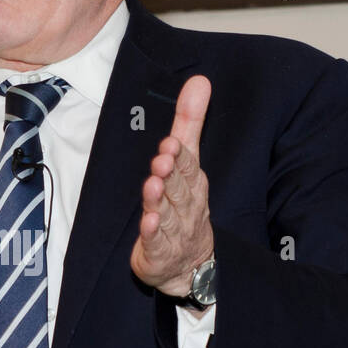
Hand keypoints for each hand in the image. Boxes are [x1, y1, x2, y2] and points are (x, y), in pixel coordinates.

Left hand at [130, 74, 213, 296]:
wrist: (189, 266)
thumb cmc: (185, 207)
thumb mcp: (187, 163)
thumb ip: (190, 124)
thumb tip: (199, 81)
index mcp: (193, 184)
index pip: (189, 167)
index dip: (180, 157)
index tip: (171, 143)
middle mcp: (186, 206)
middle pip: (179, 188)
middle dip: (171, 174)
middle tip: (162, 160)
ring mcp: (174, 230)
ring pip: (167, 213)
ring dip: (159, 199)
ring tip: (152, 185)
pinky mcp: (159, 252)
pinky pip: (157, 242)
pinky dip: (153, 233)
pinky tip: (148, 222)